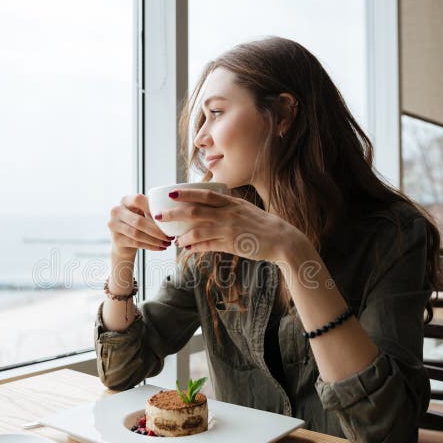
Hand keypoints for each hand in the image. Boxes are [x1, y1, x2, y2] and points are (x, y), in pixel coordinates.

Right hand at [108, 194, 173, 258]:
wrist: (123, 240)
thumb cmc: (138, 222)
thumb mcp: (143, 211)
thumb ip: (153, 208)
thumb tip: (173, 213)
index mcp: (125, 199)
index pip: (138, 200)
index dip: (152, 208)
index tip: (166, 218)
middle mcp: (116, 210)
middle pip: (138, 221)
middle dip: (157, 230)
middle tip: (170, 236)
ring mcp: (113, 225)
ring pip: (137, 234)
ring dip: (155, 240)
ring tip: (167, 243)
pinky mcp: (116, 239)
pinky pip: (136, 243)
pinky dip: (151, 246)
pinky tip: (160, 247)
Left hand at [153, 188, 305, 262]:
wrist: (283, 240)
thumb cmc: (264, 225)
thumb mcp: (246, 210)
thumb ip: (229, 209)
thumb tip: (210, 209)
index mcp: (232, 202)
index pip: (205, 194)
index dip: (186, 193)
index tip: (171, 193)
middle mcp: (229, 214)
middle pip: (195, 211)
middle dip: (174, 213)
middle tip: (159, 216)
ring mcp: (229, 229)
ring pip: (198, 231)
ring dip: (182, 236)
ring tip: (173, 240)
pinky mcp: (232, 245)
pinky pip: (208, 246)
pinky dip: (195, 248)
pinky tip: (187, 250)